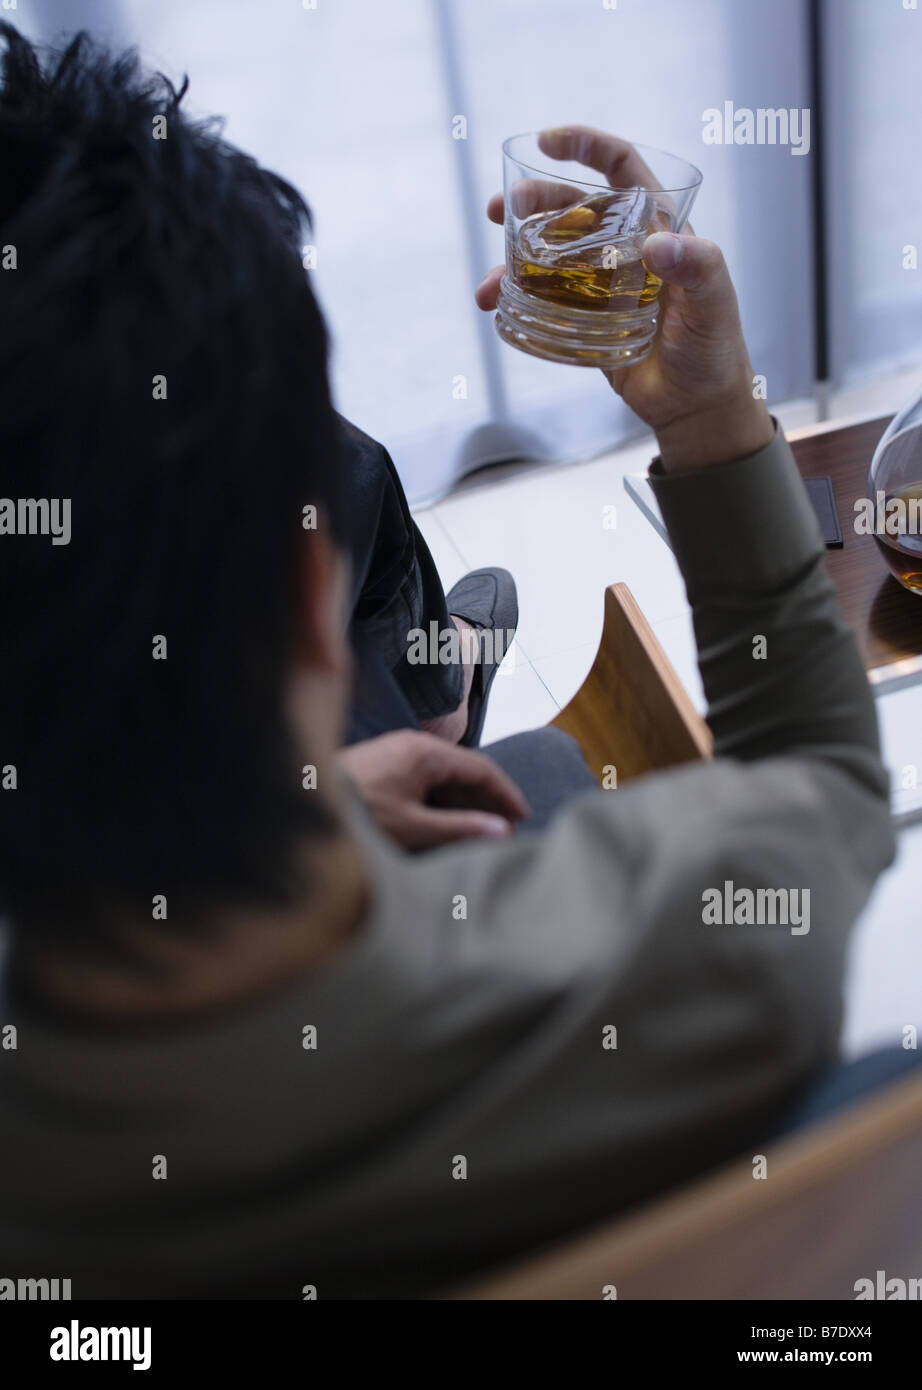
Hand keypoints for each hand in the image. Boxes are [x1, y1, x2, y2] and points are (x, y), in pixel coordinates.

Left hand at [338, 730, 528, 849]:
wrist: (297, 803)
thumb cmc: (353, 814)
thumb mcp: (412, 828)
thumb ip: (459, 830)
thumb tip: (501, 831)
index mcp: (426, 752)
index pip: (482, 768)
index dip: (506, 795)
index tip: (523, 818)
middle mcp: (413, 746)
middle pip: (464, 772)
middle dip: (486, 802)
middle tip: (504, 832)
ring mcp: (396, 755)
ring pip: (443, 778)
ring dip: (462, 804)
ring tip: (478, 834)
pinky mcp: (383, 768)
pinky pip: (423, 782)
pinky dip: (439, 803)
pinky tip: (443, 827)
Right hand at [476, 125, 773, 473]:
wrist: (697, 405)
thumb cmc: (714, 349)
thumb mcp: (715, 304)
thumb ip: (697, 268)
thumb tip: (657, 244)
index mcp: (659, 227)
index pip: (622, 169)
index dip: (586, 146)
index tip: (547, 142)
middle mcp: (625, 248)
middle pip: (572, 208)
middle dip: (533, 201)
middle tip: (501, 209)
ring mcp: (601, 284)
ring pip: (549, 253)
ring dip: (513, 256)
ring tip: (490, 279)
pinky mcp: (583, 319)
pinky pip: (542, 300)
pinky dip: (515, 300)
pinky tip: (496, 307)